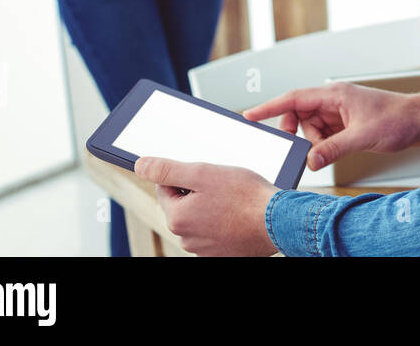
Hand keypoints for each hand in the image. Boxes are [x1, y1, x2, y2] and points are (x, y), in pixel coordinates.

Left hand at [133, 157, 278, 256]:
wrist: (278, 222)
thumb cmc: (245, 196)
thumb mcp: (204, 173)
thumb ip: (168, 170)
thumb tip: (141, 166)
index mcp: (177, 218)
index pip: (166, 188)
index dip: (185, 175)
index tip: (205, 173)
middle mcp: (186, 238)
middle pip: (183, 204)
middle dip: (198, 191)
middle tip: (222, 185)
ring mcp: (205, 249)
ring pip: (200, 218)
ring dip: (211, 207)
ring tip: (234, 200)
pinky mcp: (223, 253)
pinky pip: (215, 232)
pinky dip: (224, 221)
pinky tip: (239, 213)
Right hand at [244, 83, 419, 171]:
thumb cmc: (397, 120)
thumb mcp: (362, 137)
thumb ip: (333, 149)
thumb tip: (310, 161)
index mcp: (335, 94)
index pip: (294, 99)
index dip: (269, 107)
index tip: (249, 115)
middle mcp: (334, 100)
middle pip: (300, 114)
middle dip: (298, 132)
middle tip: (303, 148)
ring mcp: (340, 112)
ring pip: (311, 127)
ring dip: (315, 142)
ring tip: (334, 149)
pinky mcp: (346, 123)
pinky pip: (324, 134)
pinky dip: (324, 145)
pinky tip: (335, 150)